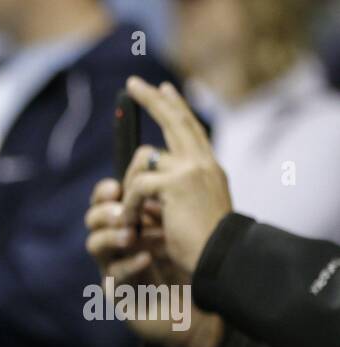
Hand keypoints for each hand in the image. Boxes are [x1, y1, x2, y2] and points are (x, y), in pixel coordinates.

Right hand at [86, 177, 223, 346]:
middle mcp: (119, 242)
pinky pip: (112, 278)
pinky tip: (145, 258)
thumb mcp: (180, 218)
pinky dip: (128, 265)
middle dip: (103, 211)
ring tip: (131, 235)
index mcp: (132, 220)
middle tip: (122, 212)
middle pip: (92, 219)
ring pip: (94, 245)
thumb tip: (153, 154)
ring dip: (109, 235)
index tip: (117, 187)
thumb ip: (165, 191)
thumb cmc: (192, 259)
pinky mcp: (120, 294)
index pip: (106, 199)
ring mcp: (116, 267)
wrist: (202, 300)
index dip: (105, 191)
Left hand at [119, 76, 232, 275]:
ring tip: (130, 218)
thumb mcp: (186, 210)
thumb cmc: (202, 246)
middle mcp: (202, 162)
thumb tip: (142, 174)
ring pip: (143, 161)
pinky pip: (136, 186)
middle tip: (132, 84)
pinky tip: (133, 225)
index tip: (164, 90)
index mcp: (208, 168)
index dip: (175, 108)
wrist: (221, 259)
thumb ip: (169, 189)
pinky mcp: (176, 183)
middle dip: (151, 100)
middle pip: (174, 120)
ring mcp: (191, 169)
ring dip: (129, 189)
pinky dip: (129, 207)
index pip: (189, 129)